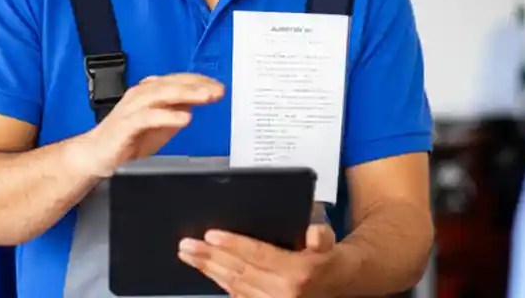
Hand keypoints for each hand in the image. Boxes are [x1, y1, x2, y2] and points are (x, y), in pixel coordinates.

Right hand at [73, 73, 223, 177]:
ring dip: (186, 94)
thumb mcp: (160, 123)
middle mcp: (141, 95)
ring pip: (162, 94)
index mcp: (149, 92)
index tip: (219, 87)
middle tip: (218, 90)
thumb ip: (177, 110)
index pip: (178, 80)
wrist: (96, 155)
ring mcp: (132, 108)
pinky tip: (184, 119)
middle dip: (197, 86)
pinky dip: (167, 117)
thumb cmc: (127, 139)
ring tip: (206, 97)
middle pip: (172, 83)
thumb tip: (198, 101)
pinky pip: (148, 117)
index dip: (200, 81)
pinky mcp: (126, 124)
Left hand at [178, 223, 347, 297]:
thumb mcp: (329, 241)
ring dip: (208, 270)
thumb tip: (313, 232)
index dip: (234, 245)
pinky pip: (237, 295)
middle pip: (240, 271)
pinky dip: (219, 282)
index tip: (211, 235)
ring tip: (189, 255)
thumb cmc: (327, 258)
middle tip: (187, 244)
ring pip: (234, 285)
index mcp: (299, 271)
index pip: (259, 255)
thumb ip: (320, 235)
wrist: (336, 284)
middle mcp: (285, 292)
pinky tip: (206, 270)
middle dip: (210, 257)